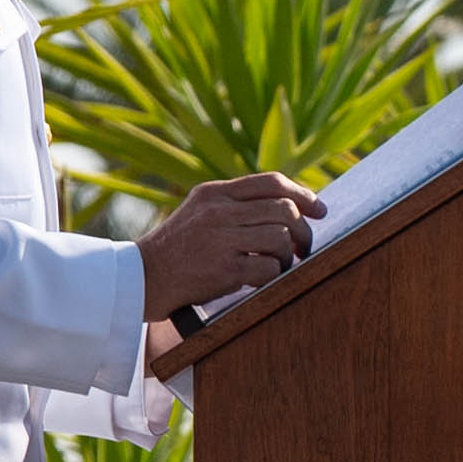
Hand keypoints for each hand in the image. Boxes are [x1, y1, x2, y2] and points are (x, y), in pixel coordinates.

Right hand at [139, 173, 322, 311]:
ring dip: (289, 256)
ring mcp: (220, 240)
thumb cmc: (179, 248)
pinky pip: (269, 268)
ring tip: (281, 265)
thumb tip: (289, 207)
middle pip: (283, 210)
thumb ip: (236, 204)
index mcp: (215, 193)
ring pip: (280, 238)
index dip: (303, 195)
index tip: (319, 210)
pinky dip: (275, 275)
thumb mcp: (200, 212)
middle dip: (303, 231)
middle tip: (304, 248)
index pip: (271, 182)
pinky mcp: (223, 270)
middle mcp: (218, 211)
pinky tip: (264, 279)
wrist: (143, 277)